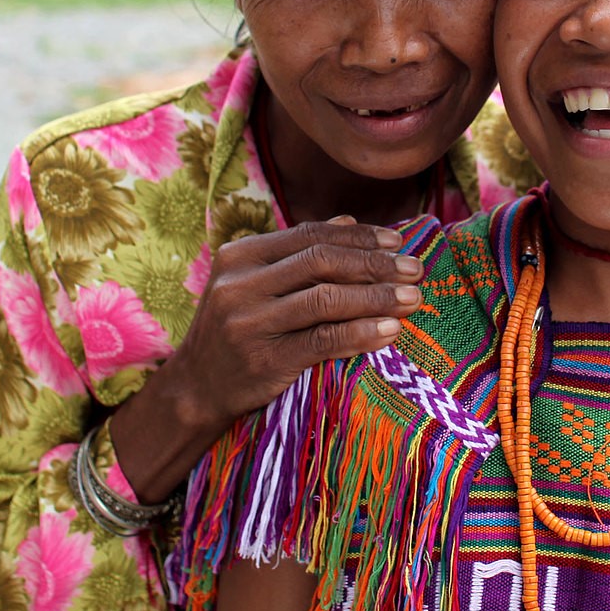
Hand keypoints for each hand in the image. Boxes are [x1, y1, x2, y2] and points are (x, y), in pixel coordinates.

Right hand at [109, 218, 421, 499]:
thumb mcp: (253, 284)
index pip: (310, 235)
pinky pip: (323, 340)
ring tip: (412, 299)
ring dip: (377, 297)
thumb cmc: (235, 330)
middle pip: (322, 262)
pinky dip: (361, 333)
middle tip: (415, 270)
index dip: (359, 236)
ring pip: (326, 299)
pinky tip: (390, 331)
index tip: (397, 241)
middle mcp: (241, 284)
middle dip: (376, 264)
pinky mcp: (265, 360)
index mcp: (240, 256)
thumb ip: (297, 253)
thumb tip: (349, 221)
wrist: (194, 389)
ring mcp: (250, 322)